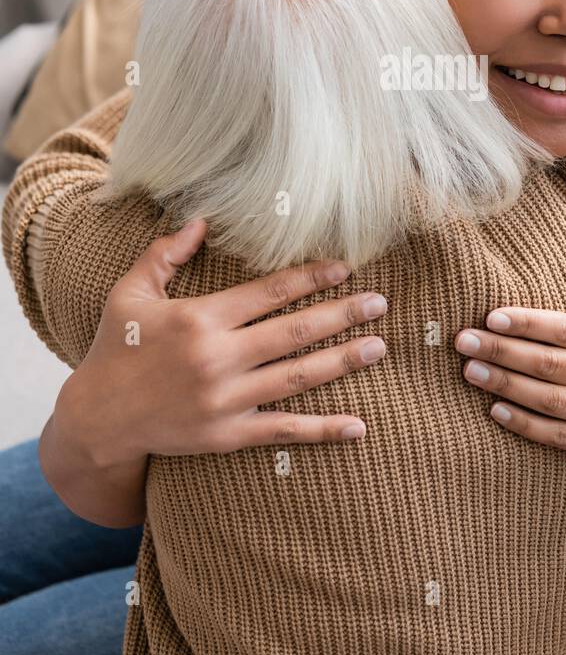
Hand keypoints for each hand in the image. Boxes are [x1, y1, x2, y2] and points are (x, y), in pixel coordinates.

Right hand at [65, 217, 388, 467]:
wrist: (95, 420)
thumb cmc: (114, 349)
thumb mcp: (130, 293)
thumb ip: (165, 254)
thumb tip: (201, 219)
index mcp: (199, 319)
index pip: (269, 292)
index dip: (310, 278)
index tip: (345, 268)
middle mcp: (217, 358)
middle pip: (294, 332)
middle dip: (342, 314)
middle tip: (380, 303)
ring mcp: (225, 400)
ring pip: (298, 377)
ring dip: (343, 360)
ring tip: (379, 346)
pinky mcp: (227, 436)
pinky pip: (283, 430)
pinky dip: (323, 429)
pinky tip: (358, 426)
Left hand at [454, 273, 565, 468]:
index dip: (529, 323)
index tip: (492, 316)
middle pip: (552, 364)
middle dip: (504, 351)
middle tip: (463, 340)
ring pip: (551, 400)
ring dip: (506, 385)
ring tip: (470, 370)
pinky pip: (560, 437)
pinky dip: (525, 425)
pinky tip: (495, 410)